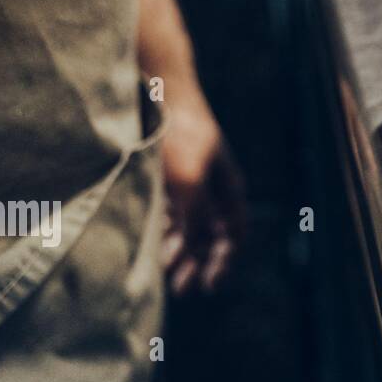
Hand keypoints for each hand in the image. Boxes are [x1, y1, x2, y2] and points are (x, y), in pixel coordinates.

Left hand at [159, 86, 245, 295]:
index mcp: (227, 188)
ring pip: (187, 226)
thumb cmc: (178, 136)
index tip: (210, 286)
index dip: (224, 261)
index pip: (233, 234)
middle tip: (182, 288)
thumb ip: (192, 219)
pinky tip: (148, 246)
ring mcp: (189, 181)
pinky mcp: (165, 176)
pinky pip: (167, 213)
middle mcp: (211, 187)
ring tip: (162, 272)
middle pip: (211, 234)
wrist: (156, 93)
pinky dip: (161, 232)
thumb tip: (189, 250)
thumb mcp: (188, 182)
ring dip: (178, 251)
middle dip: (198, 262)